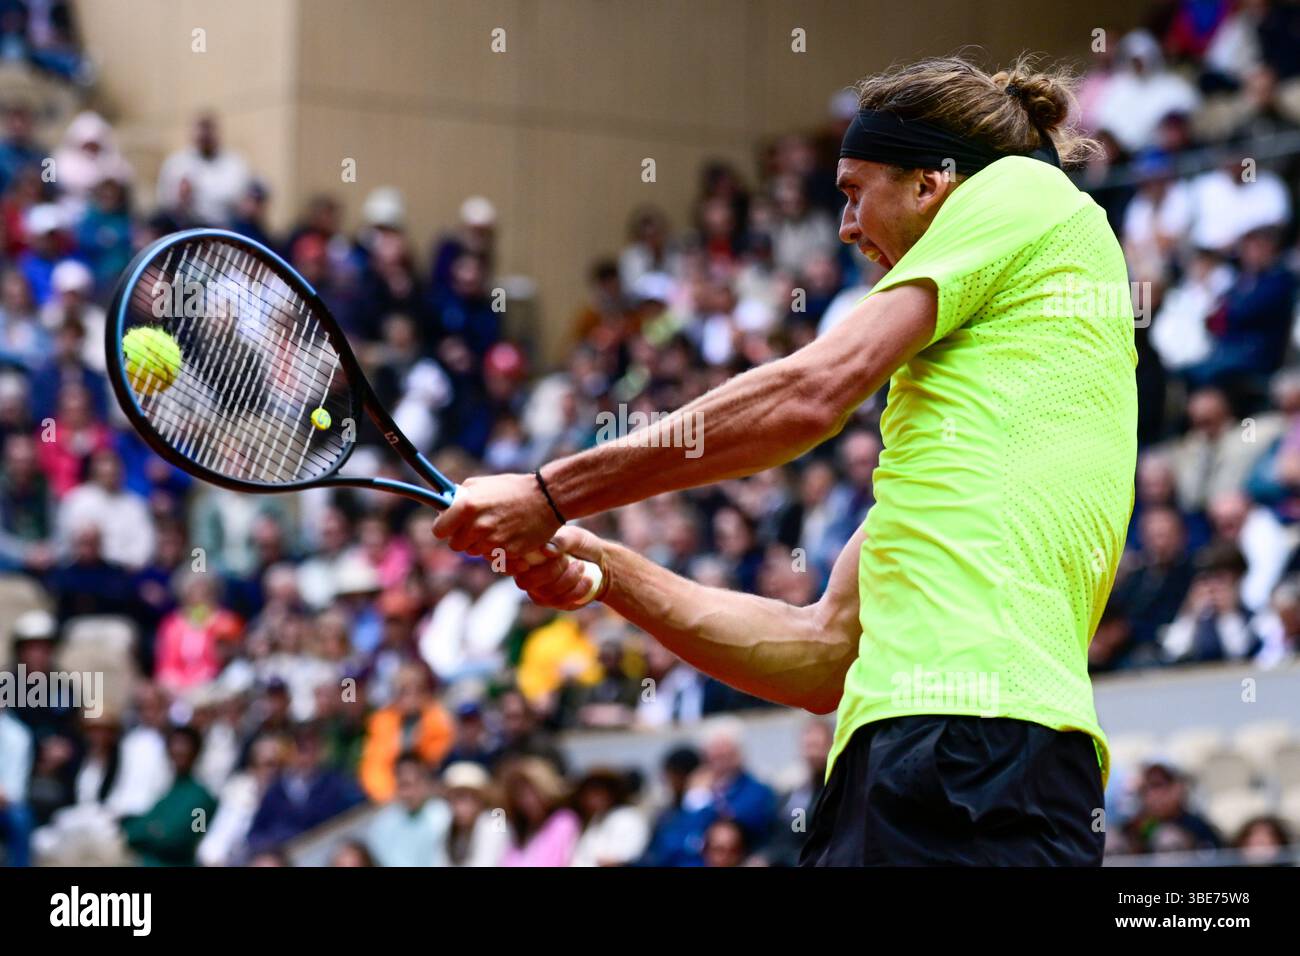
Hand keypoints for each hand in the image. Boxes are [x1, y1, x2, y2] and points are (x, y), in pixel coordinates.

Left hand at [431, 473, 560, 558]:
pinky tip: (508, 536)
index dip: (444, 528)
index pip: (439, 531)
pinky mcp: (508, 553)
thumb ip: (460, 496)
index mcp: (467, 506)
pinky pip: (493, 558)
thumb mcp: (482, 484)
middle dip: (463, 538)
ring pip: (475, 553)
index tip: (449, 526)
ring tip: (497, 528)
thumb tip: (445, 507)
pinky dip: (498, 550)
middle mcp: (477, 526)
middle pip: (456, 546)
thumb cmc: (513, 489)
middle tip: (476, 527)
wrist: (546, 499)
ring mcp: (493, 542)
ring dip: (481, 544)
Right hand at [511, 526, 608, 610]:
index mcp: (525, 557)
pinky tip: (588, 579)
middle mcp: (527, 576)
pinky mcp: (556, 604)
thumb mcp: (574, 537)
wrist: (600, 562)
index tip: (534, 560)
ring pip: (546, 593)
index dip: (515, 566)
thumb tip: (545, 549)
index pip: (509, 565)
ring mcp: (540, 593)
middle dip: (550, 571)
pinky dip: (577, 590)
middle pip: (525, 583)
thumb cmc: (580, 545)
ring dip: (568, 579)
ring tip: (582, 566)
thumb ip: (560, 540)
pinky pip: (561, 602)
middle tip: (568, 559)